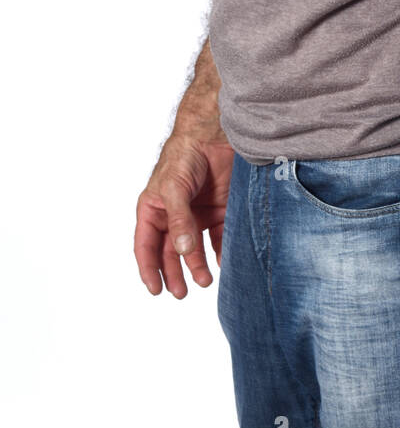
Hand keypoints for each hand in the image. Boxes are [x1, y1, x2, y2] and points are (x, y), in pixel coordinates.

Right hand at [134, 136, 233, 296]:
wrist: (214, 134)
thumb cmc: (184, 155)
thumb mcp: (174, 189)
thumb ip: (178, 220)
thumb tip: (182, 251)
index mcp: (153, 210)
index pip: (146, 245)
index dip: (148, 268)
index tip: (155, 289)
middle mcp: (173, 215)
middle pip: (169, 252)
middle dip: (174, 273)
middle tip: (181, 293)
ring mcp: (196, 214)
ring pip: (194, 248)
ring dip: (198, 266)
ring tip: (205, 281)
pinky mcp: (218, 210)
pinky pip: (218, 237)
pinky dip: (221, 251)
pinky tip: (224, 262)